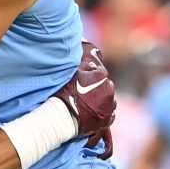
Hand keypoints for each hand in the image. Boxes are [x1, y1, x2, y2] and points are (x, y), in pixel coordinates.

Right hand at [53, 41, 115, 158]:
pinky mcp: (107, 120)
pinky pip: (109, 115)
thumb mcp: (71, 71)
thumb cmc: (62, 92)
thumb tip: (87, 48)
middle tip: (84, 92)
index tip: (83, 80)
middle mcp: (109, 90)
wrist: (60, 116)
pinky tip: (92, 113)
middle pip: (105, 86)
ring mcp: (109, 106)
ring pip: (108, 100)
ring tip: (87, 104)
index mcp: (101, 76)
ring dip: (101, 100)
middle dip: (97, 88)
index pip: (100, 72)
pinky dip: (102, 113)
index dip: (91, 76)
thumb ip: (82, 61)